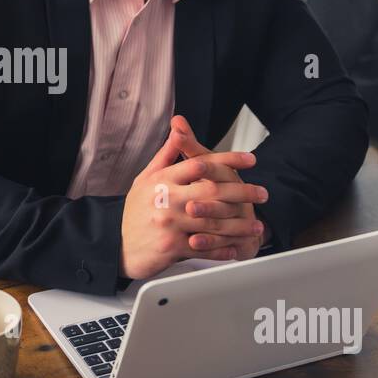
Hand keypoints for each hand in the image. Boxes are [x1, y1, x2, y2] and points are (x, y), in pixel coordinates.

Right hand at [120, 119, 267, 279]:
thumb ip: (166, 155)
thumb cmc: (134, 212)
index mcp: (162, 180)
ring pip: (213, 221)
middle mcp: (166, 199)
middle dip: (242, 192)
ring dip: (239, 224)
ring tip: (257, 225)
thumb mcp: (146, 179)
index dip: (228, 159)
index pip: (200, 163)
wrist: (116, 245)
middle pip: (213, 191)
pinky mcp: (172, 246)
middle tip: (262, 192)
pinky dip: (223, 248)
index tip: (249, 160)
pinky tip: (237, 246)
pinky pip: (204, 246)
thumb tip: (178, 128)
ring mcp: (170, 224)